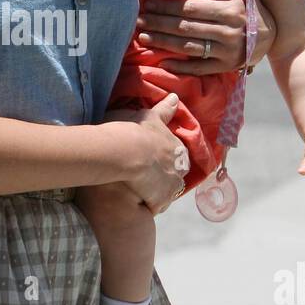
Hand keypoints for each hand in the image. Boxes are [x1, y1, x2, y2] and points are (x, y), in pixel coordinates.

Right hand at [102, 93, 188, 213]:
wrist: (125, 152)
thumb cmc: (135, 130)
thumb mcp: (149, 116)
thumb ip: (163, 110)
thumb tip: (175, 98)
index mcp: (177, 149)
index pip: (179, 156)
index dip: (168, 157)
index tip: (157, 158)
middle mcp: (179, 169)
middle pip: (177, 176)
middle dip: (167, 176)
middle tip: (150, 175)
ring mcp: (171, 187)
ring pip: (169, 193)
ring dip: (159, 191)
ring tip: (143, 190)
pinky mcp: (159, 201)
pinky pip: (156, 206)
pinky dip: (150, 204)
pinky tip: (138, 202)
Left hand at [134, 0, 276, 75]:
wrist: (274, 37)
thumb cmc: (251, 7)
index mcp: (231, 10)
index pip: (192, 9)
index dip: (168, 7)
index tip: (148, 4)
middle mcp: (229, 32)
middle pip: (186, 28)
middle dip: (159, 24)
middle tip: (137, 20)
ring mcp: (228, 52)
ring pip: (189, 47)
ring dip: (163, 43)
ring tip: (143, 37)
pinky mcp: (227, 67)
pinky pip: (200, 68)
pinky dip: (181, 67)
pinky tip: (162, 62)